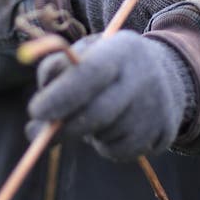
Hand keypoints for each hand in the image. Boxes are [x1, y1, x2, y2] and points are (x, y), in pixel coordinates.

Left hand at [26, 31, 192, 159]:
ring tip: (95, 111)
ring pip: (104, 135)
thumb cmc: (110, 62)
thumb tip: (34, 121)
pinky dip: (104, 145)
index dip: (61, 94)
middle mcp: (144, 76)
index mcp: (122, 48)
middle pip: (98, 112)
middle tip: (37, 133)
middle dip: (63, 127)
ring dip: (86, 132)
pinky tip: (112, 125)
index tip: (35, 111)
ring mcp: (155, 106)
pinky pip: (118, 151)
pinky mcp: (162, 132)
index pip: (90, 72)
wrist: (164, 74)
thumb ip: (56, 73)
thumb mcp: (86, 52)